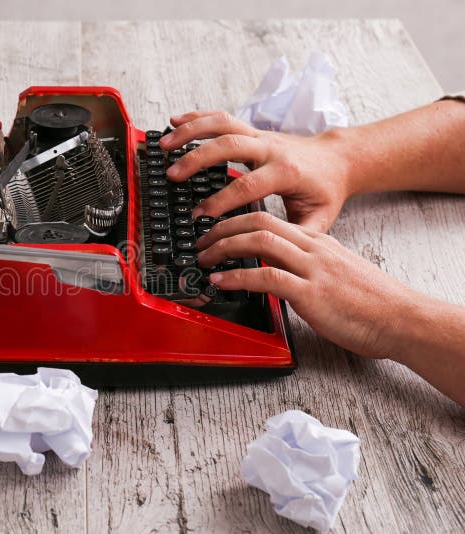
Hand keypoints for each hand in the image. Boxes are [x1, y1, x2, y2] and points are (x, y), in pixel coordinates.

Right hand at [158, 110, 352, 231]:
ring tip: (165, 144)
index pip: (247, 185)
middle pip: (229, 144)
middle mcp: (271, 148)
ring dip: (191, 131)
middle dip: (197, 159)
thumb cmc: (326, 191)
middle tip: (172, 175)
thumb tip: (269, 258)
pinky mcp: (252, 132)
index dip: (221, 201)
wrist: (338, 160)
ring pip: (222, 125)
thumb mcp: (318, 219)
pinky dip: (197, 117)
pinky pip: (222, 118)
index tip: (199, 216)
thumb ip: (294, 237)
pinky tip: (176, 122)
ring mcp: (260, 136)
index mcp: (286, 171)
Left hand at [196, 211, 421, 358]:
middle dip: (222, 228)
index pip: (269, 219)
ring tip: (204, 257)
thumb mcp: (335, 272)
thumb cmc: (371, 301)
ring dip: (224, 247)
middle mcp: (312, 249)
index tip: (216, 231)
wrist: (401, 318)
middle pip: (259, 221)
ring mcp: (311, 269)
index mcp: (317, 241)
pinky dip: (236, 277)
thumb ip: (306, 267)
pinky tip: (220, 280)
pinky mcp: (310, 293)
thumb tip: (278, 271)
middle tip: (201, 241)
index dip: (236, 221)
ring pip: (260, 242)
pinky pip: (266, 277)